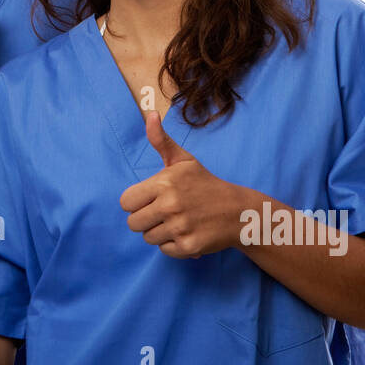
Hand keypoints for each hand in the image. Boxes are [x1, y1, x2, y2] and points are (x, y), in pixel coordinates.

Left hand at [119, 111, 249, 259]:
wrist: (238, 211)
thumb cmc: (205, 183)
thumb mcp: (183, 160)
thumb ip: (161, 141)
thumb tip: (150, 114)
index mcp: (164, 183)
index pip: (126, 202)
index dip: (136, 201)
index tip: (150, 199)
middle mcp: (170, 206)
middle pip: (133, 223)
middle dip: (145, 218)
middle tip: (164, 212)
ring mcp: (180, 227)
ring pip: (148, 238)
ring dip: (160, 232)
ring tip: (178, 221)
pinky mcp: (189, 247)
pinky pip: (164, 250)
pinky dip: (173, 244)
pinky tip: (187, 232)